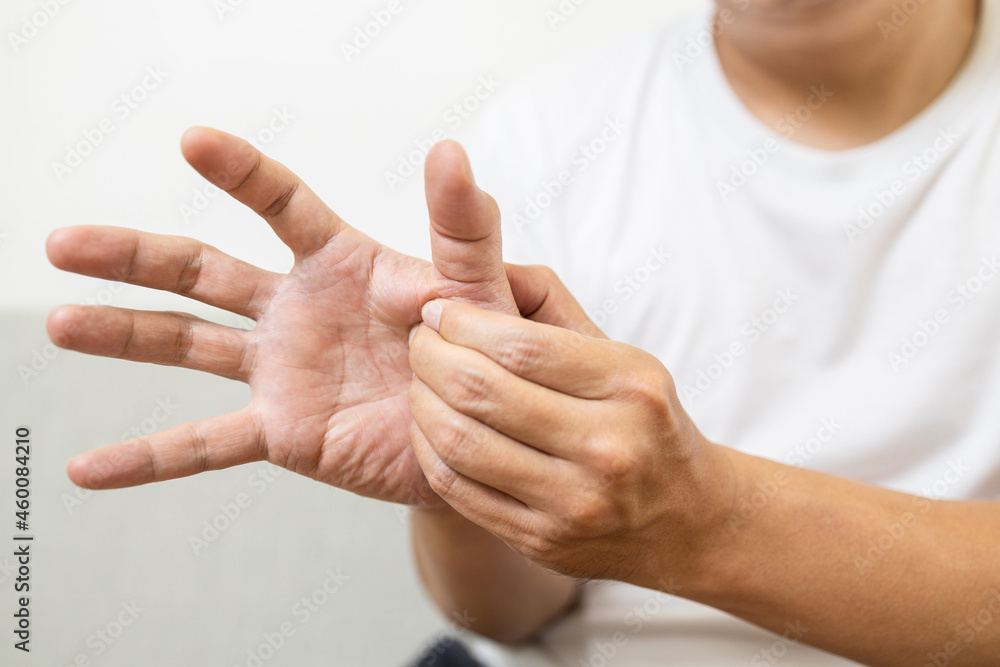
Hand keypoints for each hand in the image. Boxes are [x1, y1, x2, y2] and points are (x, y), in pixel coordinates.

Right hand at [48, 127, 524, 505]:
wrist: (480, 432)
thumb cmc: (480, 349)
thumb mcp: (477, 288)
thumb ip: (463, 232)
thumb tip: (454, 154)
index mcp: (341, 262)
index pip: (282, 205)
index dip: (242, 173)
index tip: (194, 141)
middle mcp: (296, 308)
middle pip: (202, 271)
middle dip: (134, 255)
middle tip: (64, 243)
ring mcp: (281, 370)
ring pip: (187, 346)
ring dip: (122, 335)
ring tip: (59, 322)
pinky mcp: (282, 431)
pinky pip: (205, 446)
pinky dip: (148, 458)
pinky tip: (87, 469)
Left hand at [407, 300, 738, 583]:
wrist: (684, 519)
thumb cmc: (644, 423)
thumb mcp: (622, 356)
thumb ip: (554, 306)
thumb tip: (488, 266)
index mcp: (630, 387)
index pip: (523, 346)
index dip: (463, 322)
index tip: (438, 311)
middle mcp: (608, 447)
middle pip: (482, 392)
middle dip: (431, 356)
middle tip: (420, 342)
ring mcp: (574, 503)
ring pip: (461, 442)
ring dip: (421, 401)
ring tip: (420, 381)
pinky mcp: (541, 540)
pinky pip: (458, 489)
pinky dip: (429, 449)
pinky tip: (429, 426)